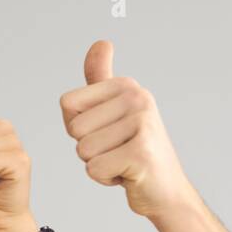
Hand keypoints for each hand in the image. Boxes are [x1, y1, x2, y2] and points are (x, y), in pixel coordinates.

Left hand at [60, 40, 195, 218]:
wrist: (164, 189)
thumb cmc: (131, 150)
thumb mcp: (113, 110)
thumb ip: (100, 79)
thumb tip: (101, 42)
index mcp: (126, 86)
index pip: (68, 104)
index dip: (77, 126)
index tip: (105, 132)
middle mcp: (138, 98)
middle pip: (74, 129)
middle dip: (88, 149)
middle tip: (116, 151)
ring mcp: (143, 124)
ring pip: (83, 151)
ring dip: (97, 164)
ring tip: (123, 161)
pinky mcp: (141, 153)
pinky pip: (94, 169)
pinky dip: (106, 178)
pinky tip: (127, 173)